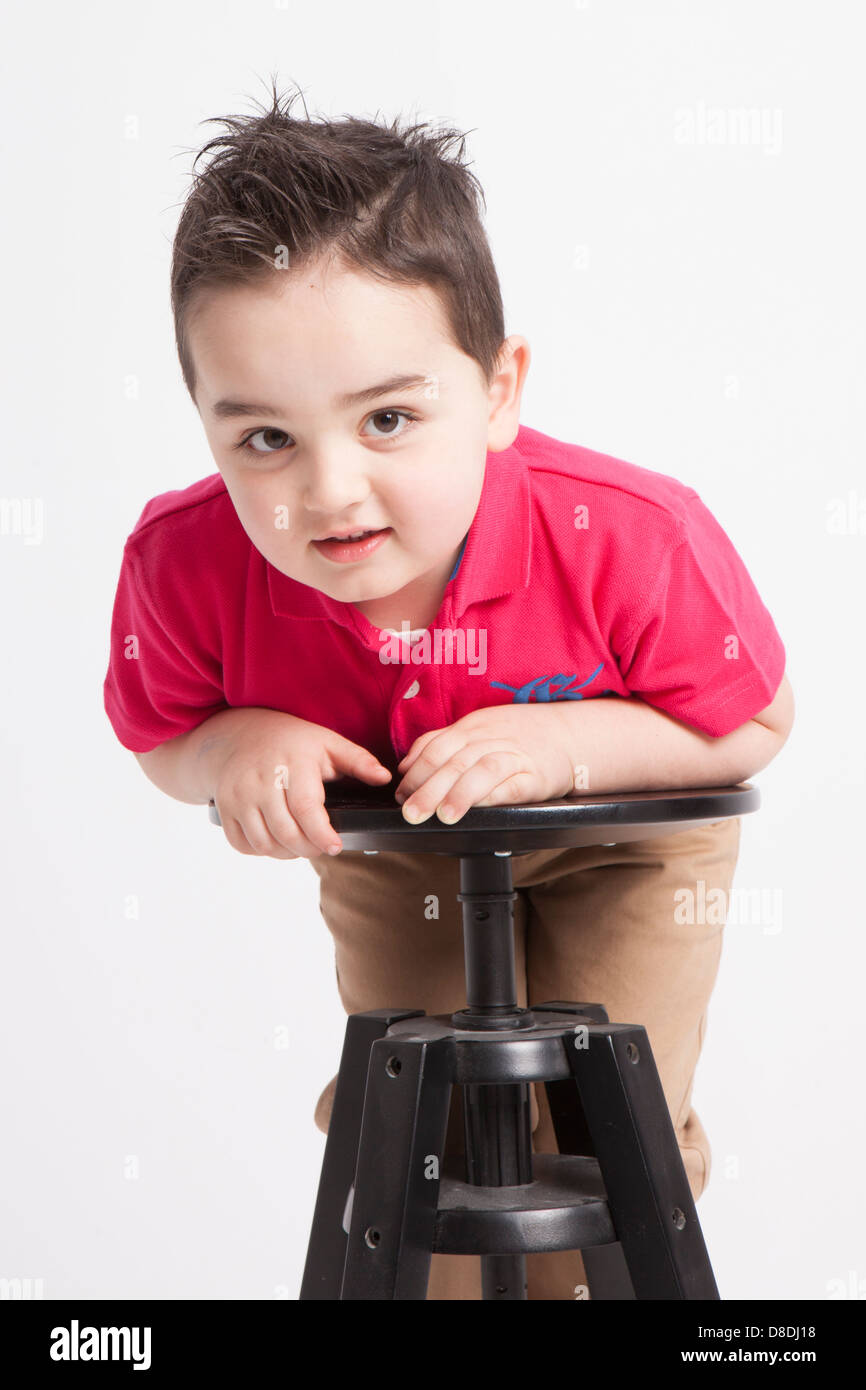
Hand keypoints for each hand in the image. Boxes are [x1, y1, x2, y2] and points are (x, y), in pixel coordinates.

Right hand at [208, 709, 391, 858]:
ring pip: (264, 843)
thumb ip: (358, 761)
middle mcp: (260, 780)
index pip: (306, 809)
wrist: (237, 734)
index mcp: (292, 763)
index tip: (335, 846)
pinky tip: (277, 840)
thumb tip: (385, 778)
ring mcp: (238, 795)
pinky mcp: (224, 808)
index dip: (322, 834)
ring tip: (301, 844)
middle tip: (322, 846)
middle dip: (309, 848)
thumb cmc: (290, 741)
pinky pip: (242, 844)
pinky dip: (262, 851)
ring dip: (286, 853)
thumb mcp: (327, 743)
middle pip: (286, 832)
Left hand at [393, 704, 575, 823]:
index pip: (436, 746)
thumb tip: (406, 767)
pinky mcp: (535, 776)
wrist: (569, 734)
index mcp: (473, 726)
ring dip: (459, 794)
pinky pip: (512, 784)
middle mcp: (491, 737)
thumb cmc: (518, 737)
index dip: (416, 771)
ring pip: (482, 770)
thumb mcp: (479, 729)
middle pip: (454, 761)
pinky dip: (492, 796)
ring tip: (443, 816)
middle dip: (428, 788)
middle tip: (411, 812)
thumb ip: (443, 744)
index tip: (401, 793)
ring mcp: (515, 755)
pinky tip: (477, 809)